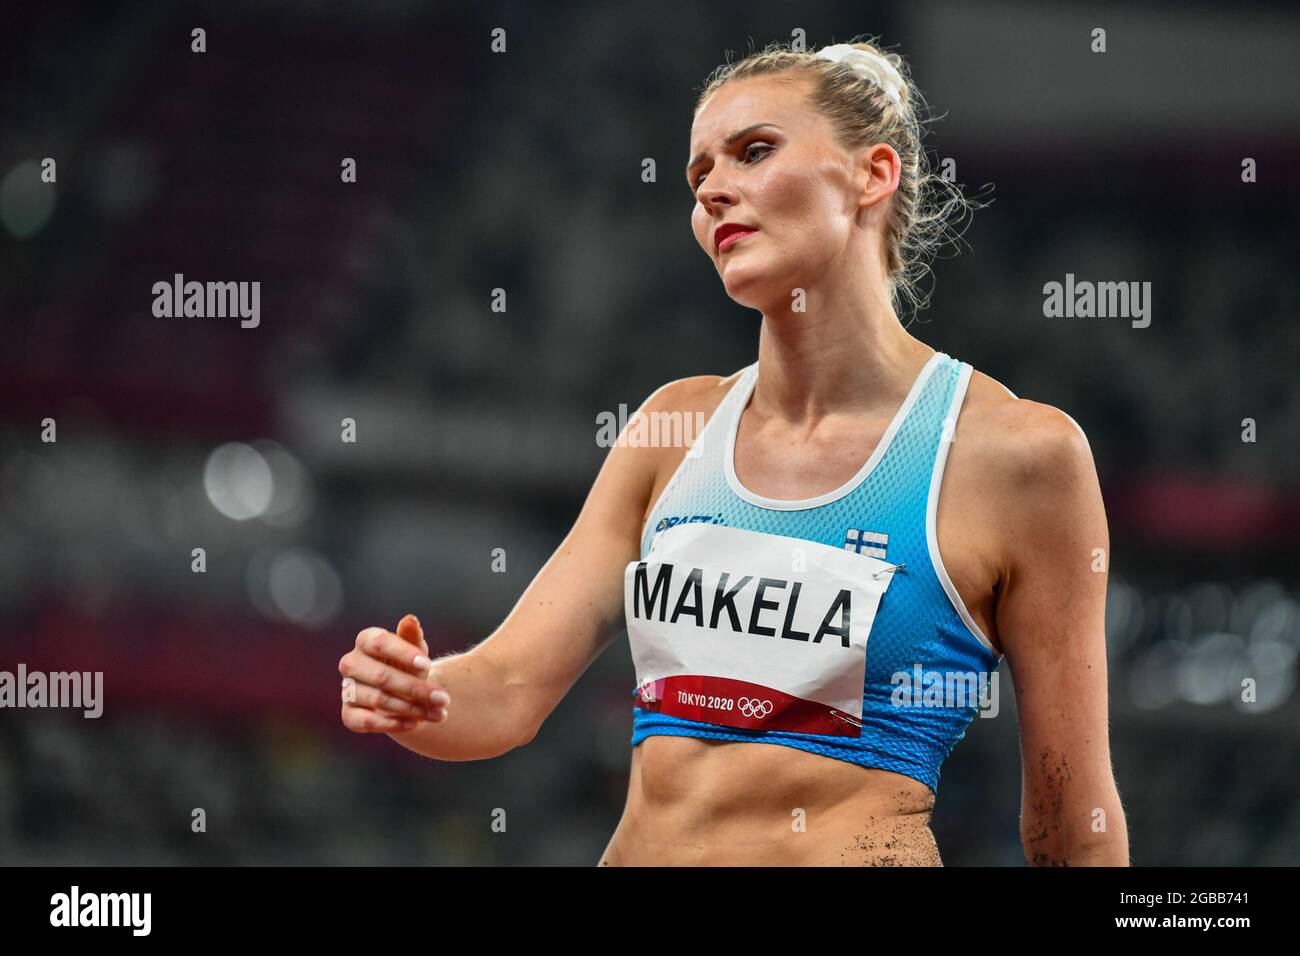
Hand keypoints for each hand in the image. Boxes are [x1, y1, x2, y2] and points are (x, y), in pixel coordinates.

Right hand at [339, 614, 450, 733]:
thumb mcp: (415, 650)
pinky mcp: (348, 714)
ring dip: (412, 709)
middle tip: (443, 699)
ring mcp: (347, 690)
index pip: (381, 643)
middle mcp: (351, 663)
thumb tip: (410, 619)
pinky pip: (367, 722)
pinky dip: (392, 724)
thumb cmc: (408, 665)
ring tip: (438, 714)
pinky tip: (415, 723)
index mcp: (366, 640)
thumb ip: (412, 636)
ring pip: (379, 700)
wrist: (403, 694)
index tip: (428, 664)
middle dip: (415, 689)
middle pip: (381, 676)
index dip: (404, 653)